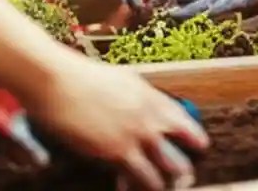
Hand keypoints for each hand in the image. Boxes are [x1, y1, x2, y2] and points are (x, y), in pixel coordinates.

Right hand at [0, 57, 209, 190]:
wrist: (55, 80)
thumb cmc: (77, 77)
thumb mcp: (116, 80)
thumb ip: (133, 96)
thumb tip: (139, 108)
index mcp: (149, 94)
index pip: (183, 119)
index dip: (194, 136)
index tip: (201, 147)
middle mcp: (149, 114)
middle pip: (181, 147)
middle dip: (184, 167)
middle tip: (185, 178)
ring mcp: (136, 133)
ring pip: (167, 167)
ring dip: (165, 181)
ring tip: (161, 188)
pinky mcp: (118, 151)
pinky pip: (140, 177)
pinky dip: (138, 186)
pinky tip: (128, 189)